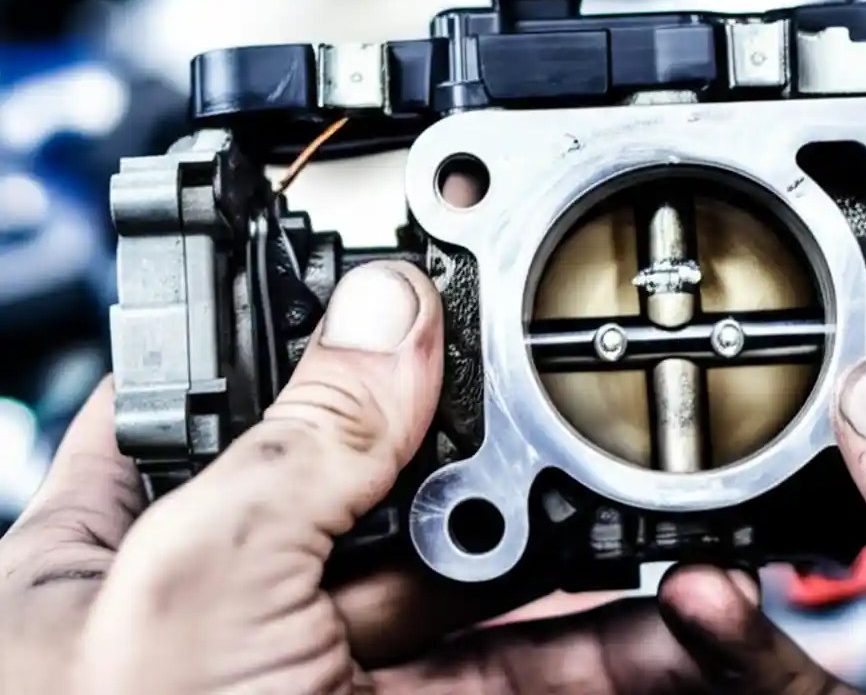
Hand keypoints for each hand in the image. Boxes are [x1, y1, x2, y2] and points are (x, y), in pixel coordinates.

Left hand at [0, 262, 722, 693]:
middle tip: (572, 401)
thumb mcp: (189, 597)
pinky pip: (527, 674)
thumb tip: (388, 311)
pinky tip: (670, 622)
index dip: (326, 334)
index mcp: (117, 550)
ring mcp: (333, 680)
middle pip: (383, 479)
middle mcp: (229, 604)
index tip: (425, 289)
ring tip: (654, 506)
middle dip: (489, 446)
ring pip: (477, 588)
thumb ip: (297, 446)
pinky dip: (606, 651)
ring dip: (574, 550)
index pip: (227, 391)